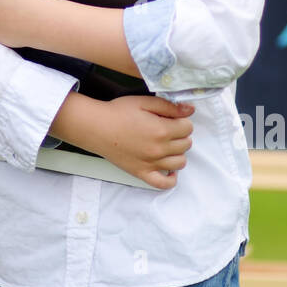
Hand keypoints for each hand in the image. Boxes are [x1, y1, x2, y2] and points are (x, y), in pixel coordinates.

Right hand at [53, 94, 194, 189]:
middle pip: (186, 144)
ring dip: (177, 152)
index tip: (171, 118)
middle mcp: (159, 149)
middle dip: (180, 134)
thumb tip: (190, 110)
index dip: (181, 120)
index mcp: (161, 130)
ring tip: (166, 144)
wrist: (97, 127)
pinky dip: (171, 178)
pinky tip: (168, 168)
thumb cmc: (118, 112)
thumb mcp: (144, 102)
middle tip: (166, 128)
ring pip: (180, 162)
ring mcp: (152, 163)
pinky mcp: (142, 173)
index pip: (188, 127)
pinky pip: (164, 184)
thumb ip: (169, 106)